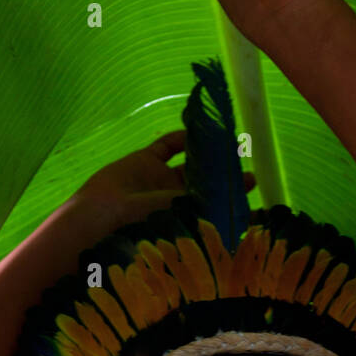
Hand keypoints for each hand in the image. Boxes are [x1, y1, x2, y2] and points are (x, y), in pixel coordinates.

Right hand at [73, 130, 255, 231]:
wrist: (101, 219)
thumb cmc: (146, 228)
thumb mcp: (188, 217)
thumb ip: (216, 200)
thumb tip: (250, 185)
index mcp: (185, 220)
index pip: (217, 210)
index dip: (236, 201)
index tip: (255, 189)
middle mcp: (175, 200)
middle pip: (207, 183)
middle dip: (226, 174)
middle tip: (246, 162)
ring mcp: (160, 179)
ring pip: (191, 161)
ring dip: (209, 151)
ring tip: (230, 141)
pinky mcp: (145, 161)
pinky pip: (168, 145)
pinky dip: (183, 136)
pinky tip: (201, 128)